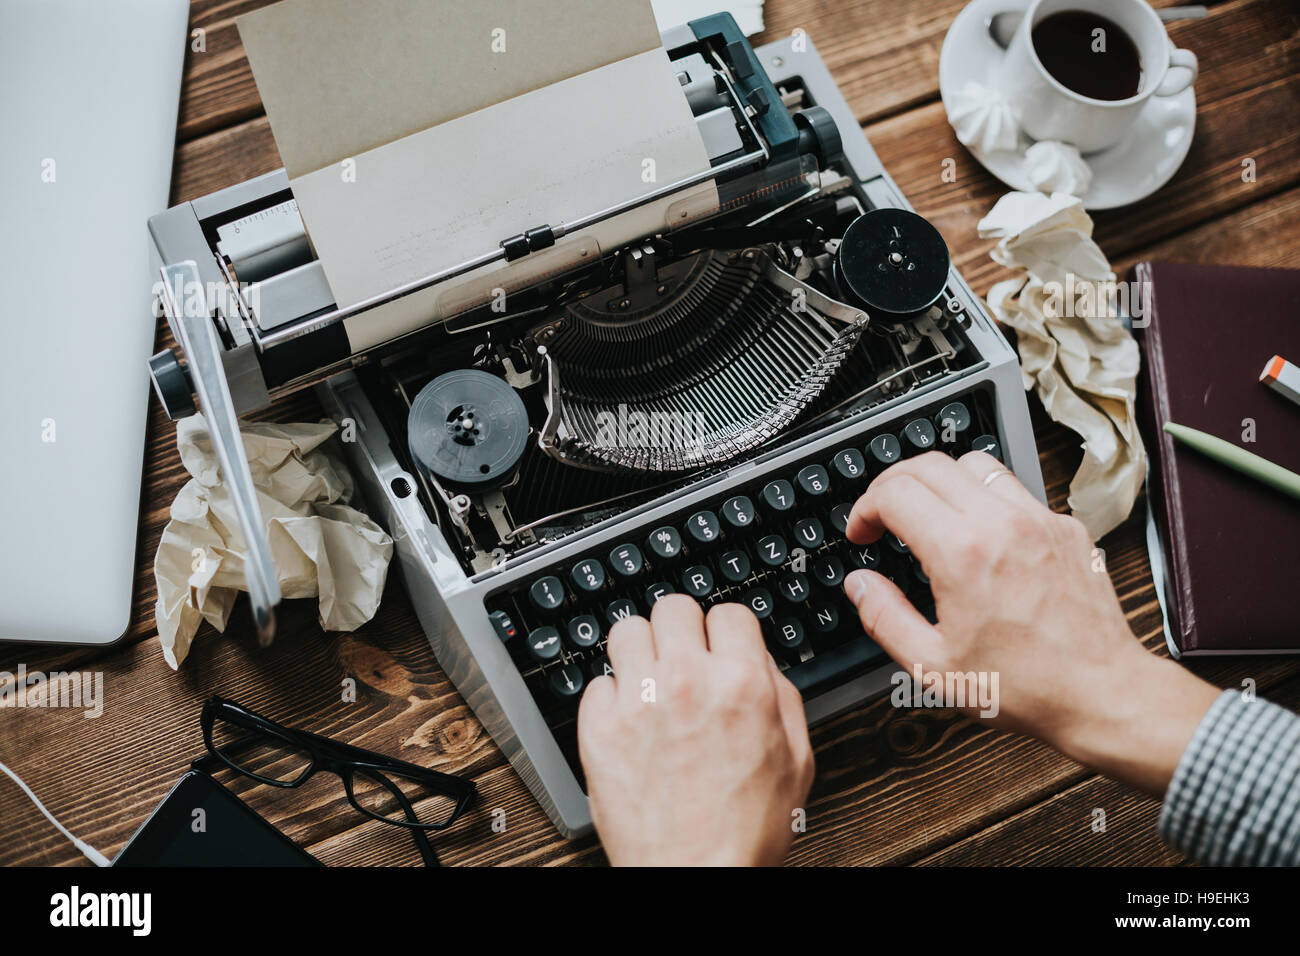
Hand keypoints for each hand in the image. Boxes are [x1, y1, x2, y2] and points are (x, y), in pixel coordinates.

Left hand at [577, 595, 813, 865]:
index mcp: (741, 684)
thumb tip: (758, 660)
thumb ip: (781, 695)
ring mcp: (638, 701)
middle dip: (680, 630)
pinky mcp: (599, 729)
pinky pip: (596, 683)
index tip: (719, 645)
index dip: (726, 631)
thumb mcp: (797, 759)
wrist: (696, 876)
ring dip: (639, 651)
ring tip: (647, 678)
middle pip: (672, 607)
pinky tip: (628, 720)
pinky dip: (610, 697)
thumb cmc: (745, 831)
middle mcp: (687, 682)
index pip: (728, 612)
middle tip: (680, 656)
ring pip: (625, 630)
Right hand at [842, 451, 1218, 795]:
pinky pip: (1015, 490)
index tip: (862, 532)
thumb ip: (884, 617)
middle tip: (883, 517)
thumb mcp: (933, 665)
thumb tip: (860, 584)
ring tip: (931, 516)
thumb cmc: (1027, 686)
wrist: (1103, 693)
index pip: (895, 492)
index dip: (865, 508)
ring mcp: (1039, 520)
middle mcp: (1002, 524)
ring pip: (975, 464)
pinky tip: (981, 535)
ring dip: (941, 482)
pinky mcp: (1066, 527)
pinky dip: (986, 499)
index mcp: (963, 554)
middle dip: (893, 485)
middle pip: (929, 464)